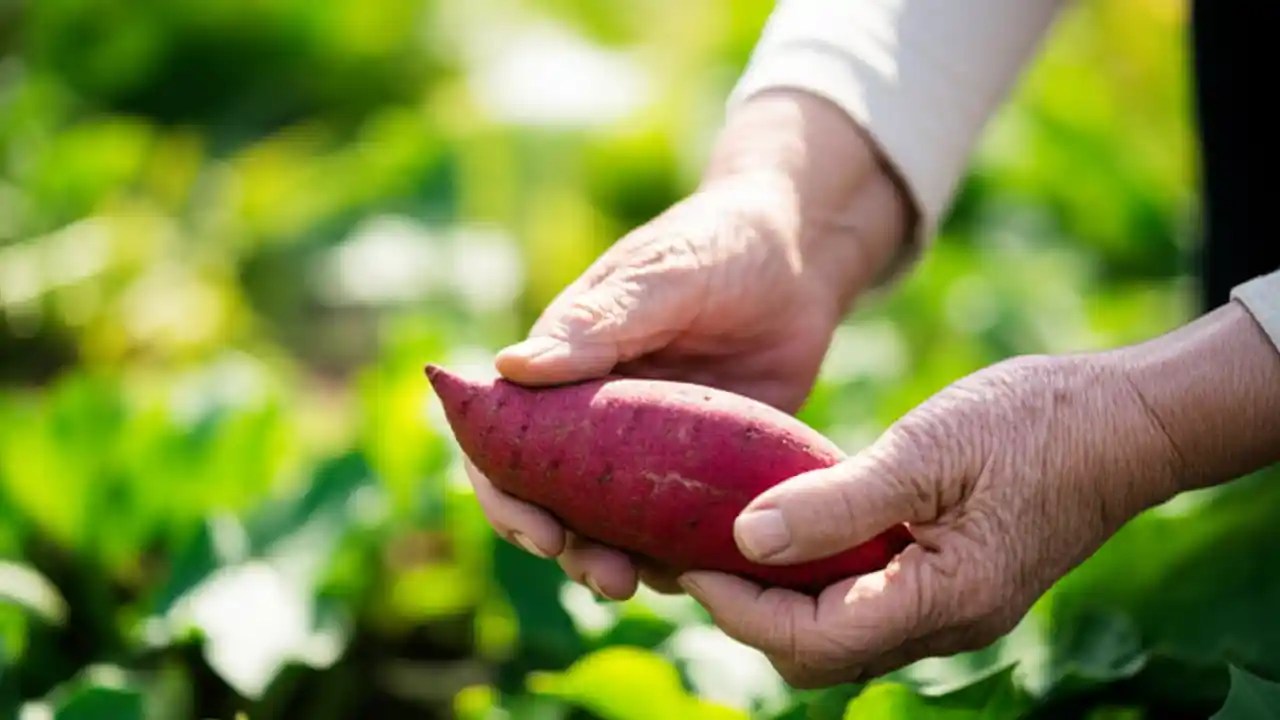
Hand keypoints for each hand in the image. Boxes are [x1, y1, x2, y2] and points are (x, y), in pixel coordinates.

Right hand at [464, 90, 913, 599]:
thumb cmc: (719, 245)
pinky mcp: (702, 470)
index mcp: (562, 369)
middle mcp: (595, 417)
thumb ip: (597, 323)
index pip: (504, 440)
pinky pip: (680, 524)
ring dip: (620, 561)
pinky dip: (681, 553)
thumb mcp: (661, 277)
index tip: (540, 533)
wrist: (802, 259)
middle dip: (569, 547)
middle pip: (555, 499)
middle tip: (610, 578)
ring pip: (614, 524)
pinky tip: (705, 573)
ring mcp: (649, 450)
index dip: (506, 493)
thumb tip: (509, 368)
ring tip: (648, 584)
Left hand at [677, 352, 1188, 686]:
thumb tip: (747, 538)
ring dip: (783, 600)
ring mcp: (954, 610)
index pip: (812, 639)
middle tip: (703, 555)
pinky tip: (797, 529)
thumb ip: (838, 502)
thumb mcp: (929, 450)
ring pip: (842, 635)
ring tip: (732, 541)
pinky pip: (870, 605)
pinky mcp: (956, 586)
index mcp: (942, 599)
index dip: (740, 609)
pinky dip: (822, 580)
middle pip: (819, 654)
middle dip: (752, 615)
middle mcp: (946, 623)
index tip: (689, 562)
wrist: (1127, 423)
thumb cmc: (1036, 425)